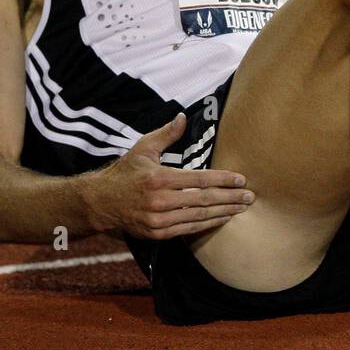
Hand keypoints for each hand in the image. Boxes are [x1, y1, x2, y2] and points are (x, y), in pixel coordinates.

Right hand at [87, 113, 253, 239]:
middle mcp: (160, 201)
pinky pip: (188, 229)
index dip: (224, 180)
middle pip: (204, 200)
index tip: (241, 180)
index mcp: (159, 178)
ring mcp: (159, 220)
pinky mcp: (157, 233)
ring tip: (241, 208)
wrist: (99, 203)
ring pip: (199, 217)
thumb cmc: (124, 173)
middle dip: (230, 198)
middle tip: (250, 197)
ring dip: (223, 213)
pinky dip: (207, 224)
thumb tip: (182, 116)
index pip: (200, 179)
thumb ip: (166, 134)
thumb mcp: (143, 149)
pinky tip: (221, 219)